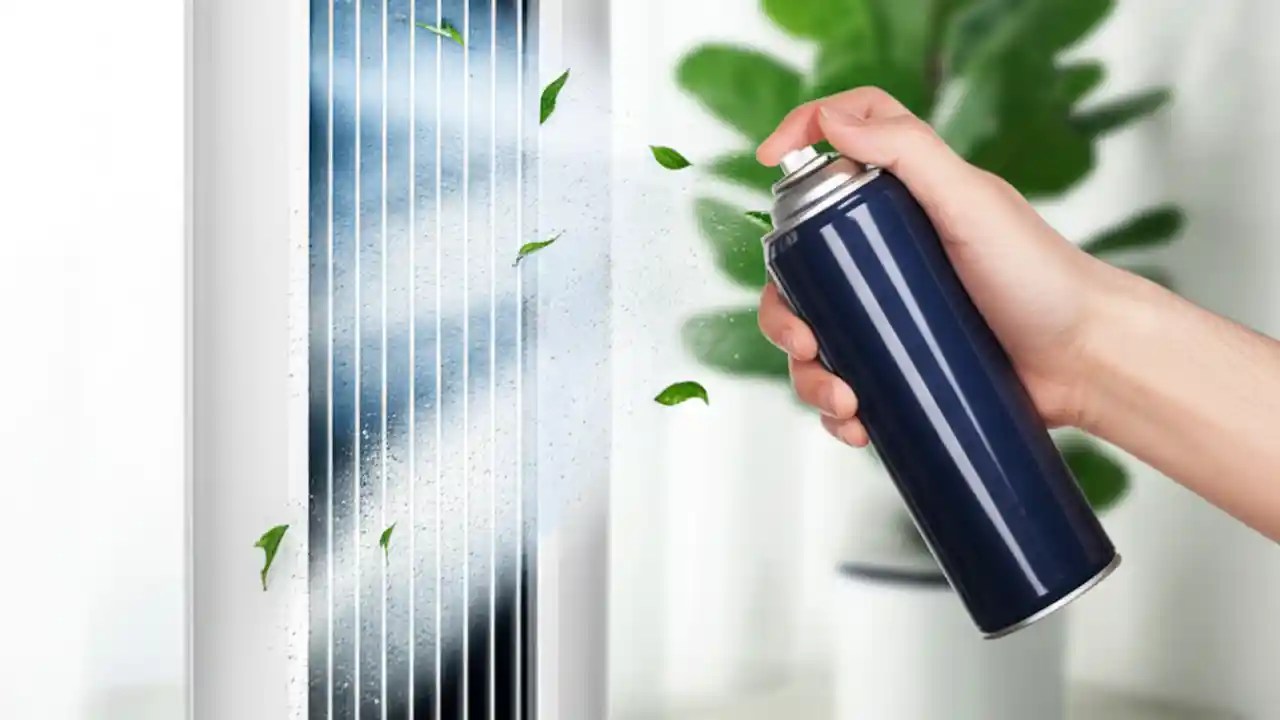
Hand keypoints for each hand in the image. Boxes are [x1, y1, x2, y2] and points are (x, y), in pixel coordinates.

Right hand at [756, 87, 1123, 446]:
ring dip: (807, 375)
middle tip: (806, 343)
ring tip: (843, 403)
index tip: (766, 158)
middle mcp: (887, 251)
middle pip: (801, 267)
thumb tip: (830, 120)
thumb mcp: (971, 203)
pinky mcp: (903, 364)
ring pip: (814, 336)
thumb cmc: (1040, 276)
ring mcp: (892, 311)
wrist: (1086, 362)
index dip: (798, 136)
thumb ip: (909, 151)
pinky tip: (853, 426)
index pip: (839, 147)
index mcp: (900, 199)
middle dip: (785, 313)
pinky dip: (833, 411)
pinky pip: (844, 385)